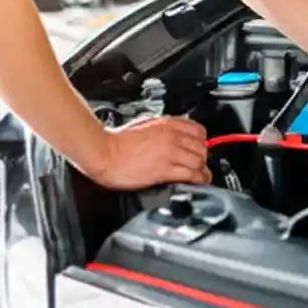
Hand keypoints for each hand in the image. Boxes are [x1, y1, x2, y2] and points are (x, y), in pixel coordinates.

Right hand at [88, 116, 211, 190]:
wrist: (104, 153)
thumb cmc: (117, 142)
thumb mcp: (144, 126)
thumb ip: (162, 131)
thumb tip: (172, 138)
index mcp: (166, 124)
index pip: (198, 130)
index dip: (201, 142)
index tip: (199, 149)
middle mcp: (171, 137)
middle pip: (201, 147)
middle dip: (202, 158)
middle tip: (199, 166)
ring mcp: (169, 153)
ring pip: (199, 161)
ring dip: (201, 170)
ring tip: (200, 177)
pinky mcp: (164, 170)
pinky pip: (190, 175)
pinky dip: (197, 180)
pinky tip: (196, 183)